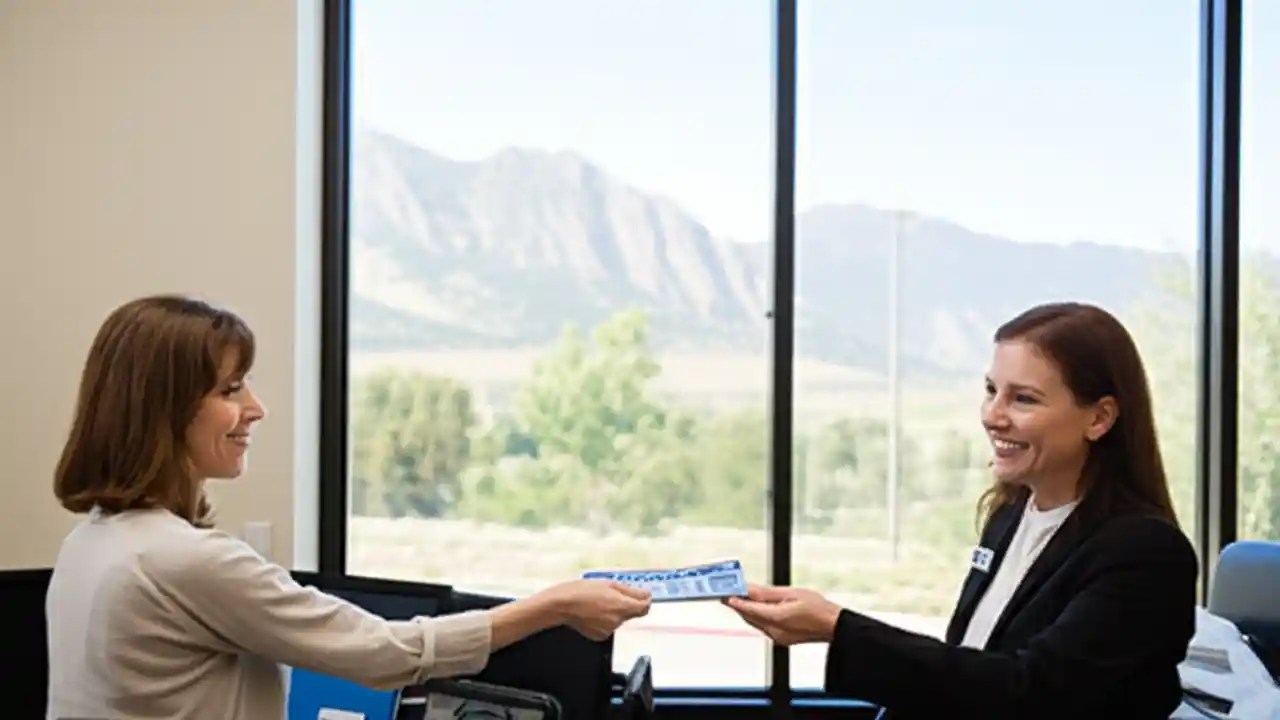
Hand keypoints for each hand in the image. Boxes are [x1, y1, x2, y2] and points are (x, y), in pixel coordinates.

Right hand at [544, 579, 651, 640]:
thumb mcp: (609, 584)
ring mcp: (609, 631)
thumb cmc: (583, 590)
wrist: (561, 605)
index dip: (644, 600)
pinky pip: (609, 627)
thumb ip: (631, 591)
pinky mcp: (600, 637)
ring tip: (598, 603)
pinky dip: (605, 620)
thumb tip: (647, 595)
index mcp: (622, 606)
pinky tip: (592, 613)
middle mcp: (618, 621)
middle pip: (631, 613)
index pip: (645, 608)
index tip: (640, 595)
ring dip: (614, 612)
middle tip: (610, 595)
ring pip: (619, 619)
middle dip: (625, 604)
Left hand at [723, 584, 842, 645]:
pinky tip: (757, 607)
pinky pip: (763, 626)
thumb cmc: (818, 608)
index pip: (749, 610)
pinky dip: (757, 616)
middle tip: (729, 592)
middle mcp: (775, 631)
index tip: (724, 594)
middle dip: (739, 605)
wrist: (833, 626)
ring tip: (740, 597)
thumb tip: (749, 590)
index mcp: (777, 619)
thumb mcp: (791, 593)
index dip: (734, 602)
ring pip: (755, 622)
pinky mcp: (781, 639)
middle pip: (750, 617)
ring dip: (747, 611)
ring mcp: (777, 637)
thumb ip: (767, 593)